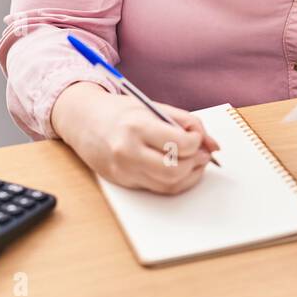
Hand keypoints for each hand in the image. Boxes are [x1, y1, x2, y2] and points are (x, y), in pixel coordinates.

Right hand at [49, 81, 220, 193]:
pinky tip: (179, 169)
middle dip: (196, 163)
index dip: (197, 142)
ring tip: (193, 161)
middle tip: (201, 153)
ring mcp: (124, 170)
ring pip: (169, 185)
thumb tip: (213, 145)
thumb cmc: (120, 111)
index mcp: (137, 126)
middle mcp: (128, 151)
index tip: (198, 137)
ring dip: (190, 175)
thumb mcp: (153, 106)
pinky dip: (174, 182)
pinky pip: (157, 189)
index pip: (180, 144)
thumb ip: (187, 122)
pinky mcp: (123, 182)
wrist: (83, 121)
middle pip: (176, 170)